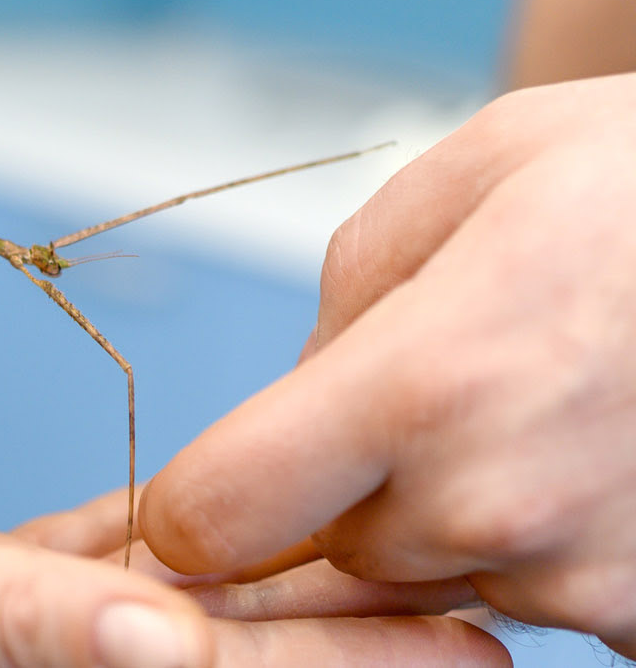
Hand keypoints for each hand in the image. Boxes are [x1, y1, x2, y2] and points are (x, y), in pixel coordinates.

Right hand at [0, 480, 508, 666]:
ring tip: (372, 570)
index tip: (466, 651)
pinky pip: (71, 579)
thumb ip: (15, 625)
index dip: (336, 663)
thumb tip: (177, 650)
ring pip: (155, 616)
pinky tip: (200, 537)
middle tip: (474, 626)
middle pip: (206, 657)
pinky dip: (142, 556)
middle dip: (331, 635)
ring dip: (257, 590)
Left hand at [137, 73, 635, 654]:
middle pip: (320, 550)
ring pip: (426, 575)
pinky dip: (536, 539)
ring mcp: (587, 577)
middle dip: (335, 489)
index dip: (186, 509)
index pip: (212, 516)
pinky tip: (593, 448)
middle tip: (421, 396)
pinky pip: (529, 595)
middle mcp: (500, 508)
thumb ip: (339, 310)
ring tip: (536, 399)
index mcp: (427, 386)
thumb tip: (292, 408)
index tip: (199, 489)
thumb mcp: (462, 183)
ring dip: (445, 509)